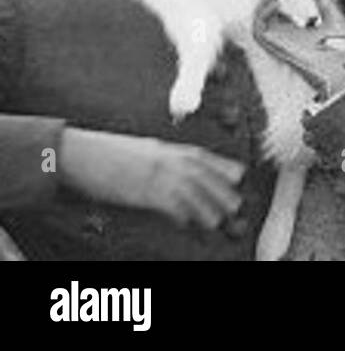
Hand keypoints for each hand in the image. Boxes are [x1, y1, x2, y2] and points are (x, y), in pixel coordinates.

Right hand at [59, 126, 244, 229]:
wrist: (77, 152)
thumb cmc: (105, 152)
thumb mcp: (140, 149)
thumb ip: (160, 157)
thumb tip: (174, 168)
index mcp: (165, 148)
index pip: (202, 156)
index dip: (223, 167)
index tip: (239, 176)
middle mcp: (165, 159)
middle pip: (203, 175)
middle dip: (221, 191)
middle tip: (236, 205)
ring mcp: (155, 174)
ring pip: (191, 192)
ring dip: (207, 207)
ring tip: (219, 220)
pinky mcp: (141, 191)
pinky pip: (168, 205)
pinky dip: (181, 215)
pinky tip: (188, 224)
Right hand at [254, 0, 344, 99]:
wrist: (344, 65)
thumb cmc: (341, 44)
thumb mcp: (331, 12)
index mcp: (295, 29)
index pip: (277, 9)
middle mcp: (284, 36)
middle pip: (263, 13)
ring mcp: (279, 42)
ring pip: (257, 21)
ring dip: (262, 3)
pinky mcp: (276, 48)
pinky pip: (259, 31)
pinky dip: (263, 15)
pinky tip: (277, 2)